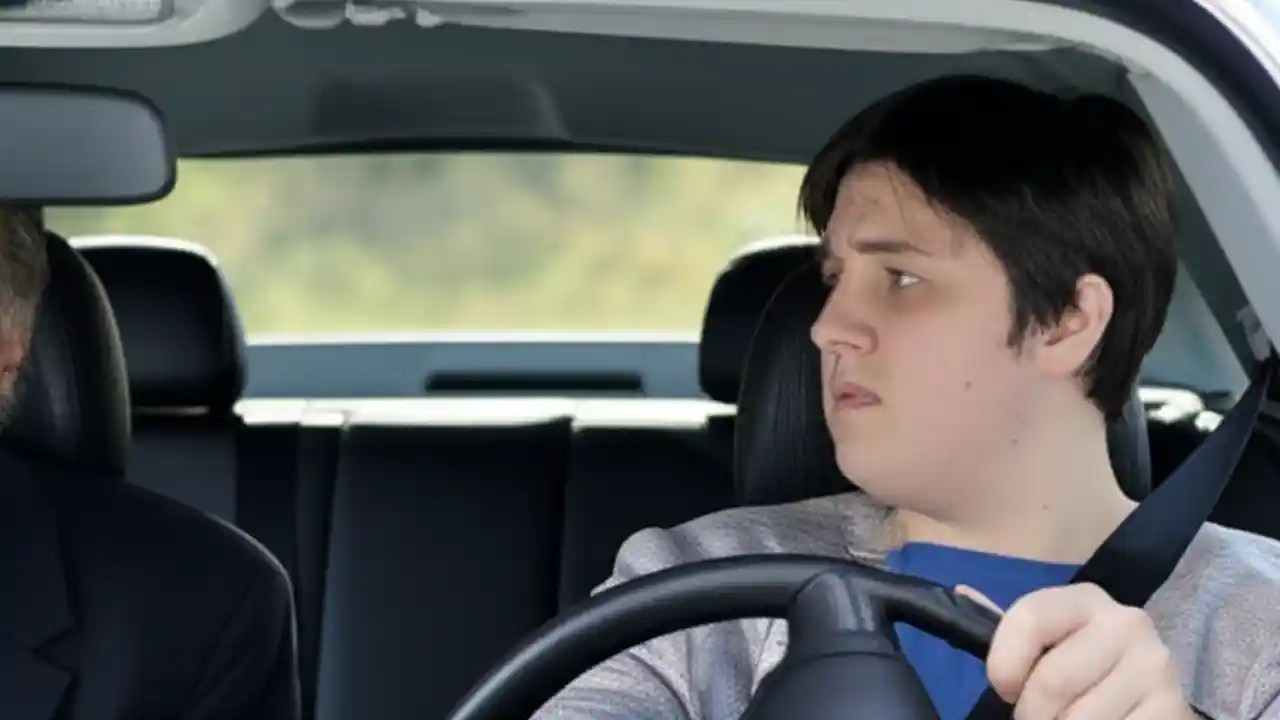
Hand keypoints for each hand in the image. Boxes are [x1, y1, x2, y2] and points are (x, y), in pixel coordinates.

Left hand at [957, 583, 1196, 718]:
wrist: (1148, 700)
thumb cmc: (1081, 670)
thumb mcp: (1047, 643)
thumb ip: (1011, 629)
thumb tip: (962, 594)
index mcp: (1085, 599)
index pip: (1028, 619)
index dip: (1004, 665)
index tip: (1006, 688)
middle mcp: (1127, 623)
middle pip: (1051, 681)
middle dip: (1032, 714)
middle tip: (1038, 718)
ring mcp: (1156, 667)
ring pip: (1079, 719)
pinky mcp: (1174, 709)